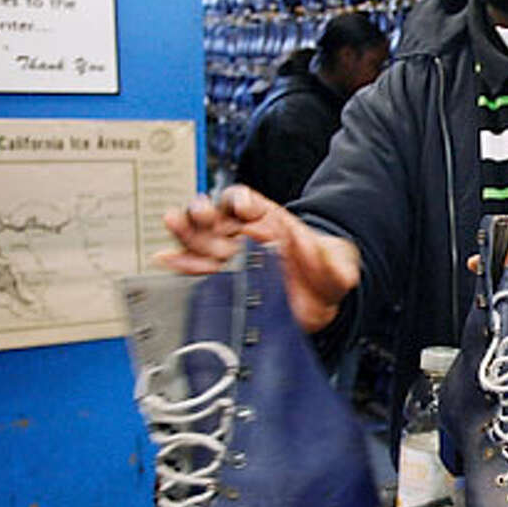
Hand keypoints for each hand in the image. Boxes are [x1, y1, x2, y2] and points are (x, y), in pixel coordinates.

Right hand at [156, 185, 360, 333]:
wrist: (319, 305)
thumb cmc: (325, 277)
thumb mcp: (339, 269)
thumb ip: (326, 258)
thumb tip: (303, 241)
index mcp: (270, 222)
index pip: (246, 201)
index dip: (241, 201)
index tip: (245, 211)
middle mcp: (245, 234)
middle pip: (216, 215)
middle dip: (206, 214)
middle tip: (203, 218)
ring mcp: (230, 256)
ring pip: (200, 237)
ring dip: (186, 232)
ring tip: (175, 225)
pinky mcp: (222, 279)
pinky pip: (196, 267)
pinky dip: (181, 263)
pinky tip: (168, 259)